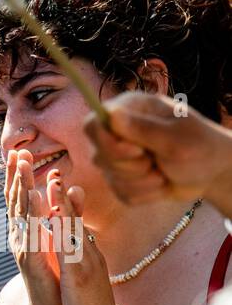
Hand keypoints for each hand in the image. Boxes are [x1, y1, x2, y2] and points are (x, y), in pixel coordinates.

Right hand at [5, 148, 63, 304]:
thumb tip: (65, 197)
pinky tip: (31, 196)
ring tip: (21, 165)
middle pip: (16, 202)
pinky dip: (30, 213)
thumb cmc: (56, 282)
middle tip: (16, 151)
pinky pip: (30, 232)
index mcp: (27, 234)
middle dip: (16, 176)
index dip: (19, 177)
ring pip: (20, 214)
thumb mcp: (57, 247)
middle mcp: (20, 240)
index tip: (21, 153)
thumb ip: (59, 223)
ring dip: (20, 187)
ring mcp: (23, 250)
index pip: (21, 201)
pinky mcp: (31, 261)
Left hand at [53, 183, 126, 304]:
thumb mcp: (87, 282)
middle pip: (76, 220)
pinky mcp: (79, 274)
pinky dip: (61, 229)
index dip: (68, 205)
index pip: (77, 226)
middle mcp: (89, 255)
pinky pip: (69, 246)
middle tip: (56, 172)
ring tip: (54, 181)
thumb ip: (85, 263)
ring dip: (64, 203)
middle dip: (65, 196)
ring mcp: (86, 263)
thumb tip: (82, 250)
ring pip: (74, 228)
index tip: (58, 184)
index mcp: (88, 257)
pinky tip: (52, 216)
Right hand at [85, 91, 231, 208]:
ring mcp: (119, 157)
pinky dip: (144, 194)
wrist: (211, 172)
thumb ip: (142, 128)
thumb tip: (111, 115)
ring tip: (163, 172)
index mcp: (131, 111)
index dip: (106, 142)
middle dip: (131, 166)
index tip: (135, 150)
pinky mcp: (123, 179)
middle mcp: (119, 132)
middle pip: (99, 155)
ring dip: (141, 181)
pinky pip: (120, 194)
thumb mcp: (175, 138)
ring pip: (110, 178)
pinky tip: (160, 182)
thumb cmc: (200, 147)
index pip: (92, 124)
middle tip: (156, 160)